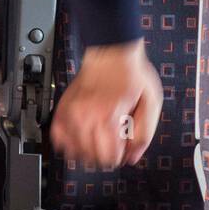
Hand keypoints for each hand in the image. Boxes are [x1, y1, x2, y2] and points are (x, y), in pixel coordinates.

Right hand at [49, 39, 162, 167]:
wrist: (111, 52)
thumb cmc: (131, 74)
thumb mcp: (151, 103)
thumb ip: (144, 134)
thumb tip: (132, 156)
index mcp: (109, 117)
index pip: (108, 157)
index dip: (119, 156)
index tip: (121, 149)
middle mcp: (87, 117)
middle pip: (91, 157)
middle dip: (104, 155)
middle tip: (111, 144)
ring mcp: (72, 114)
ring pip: (73, 151)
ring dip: (86, 152)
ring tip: (96, 142)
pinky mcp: (63, 109)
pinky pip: (58, 137)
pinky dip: (66, 143)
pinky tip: (77, 139)